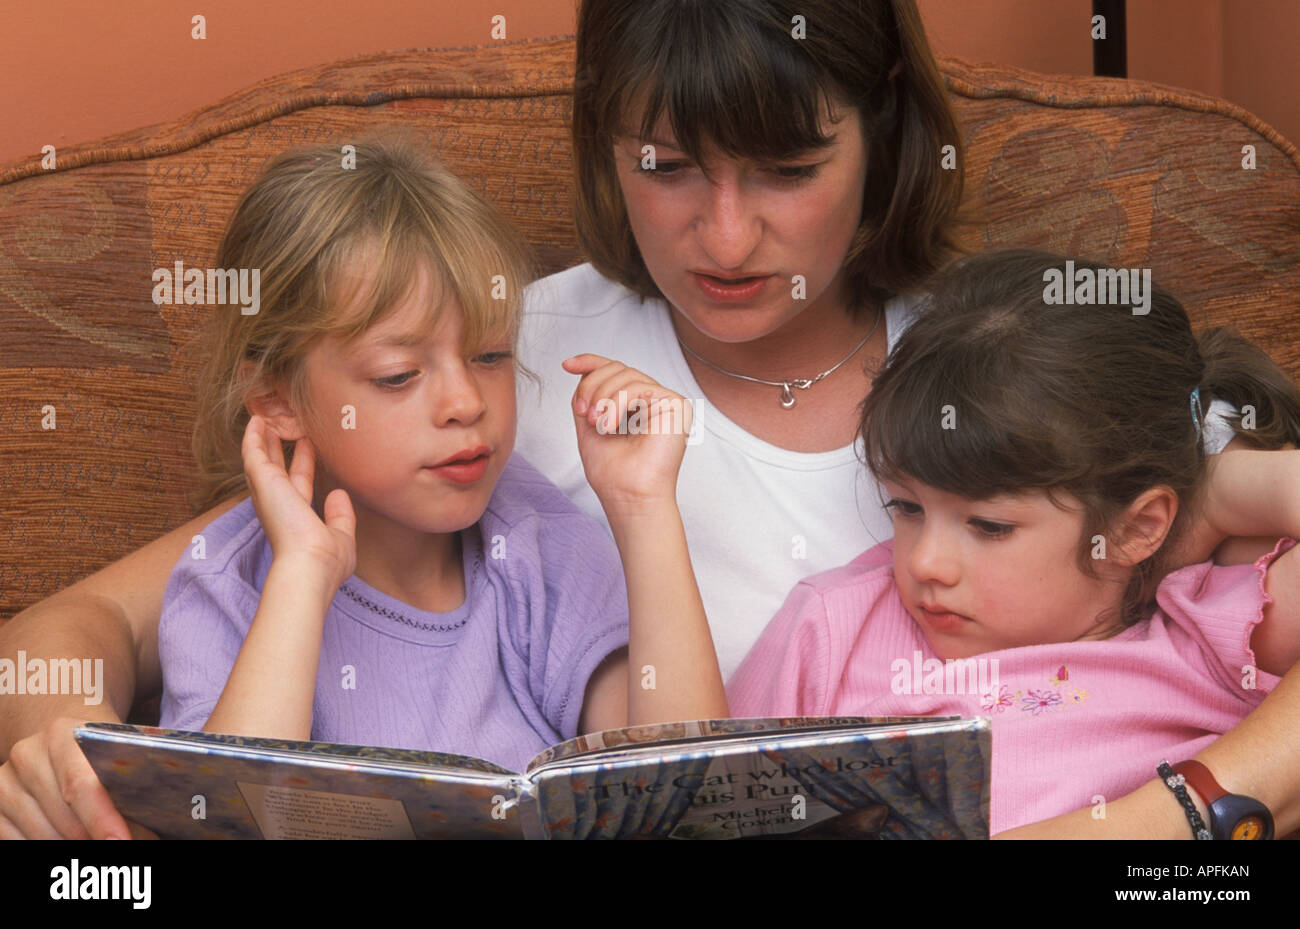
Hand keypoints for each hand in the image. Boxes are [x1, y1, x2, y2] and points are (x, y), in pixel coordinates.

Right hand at [0, 714, 155, 838]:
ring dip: (74, 844)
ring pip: (43, 836)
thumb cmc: (100, 749)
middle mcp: (27, 756)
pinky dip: (49, 845)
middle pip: (64, 818)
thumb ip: (132, 782)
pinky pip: (20, 842)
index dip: (101, 819)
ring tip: (100, 839)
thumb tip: (148, 830)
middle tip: (121, 842)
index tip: (119, 842)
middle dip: (95, 838)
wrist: (60, 738)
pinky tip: (69, 839)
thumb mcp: (120, 751)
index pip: (81, 785)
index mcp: (62, 734)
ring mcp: (6, 782)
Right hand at [241, 414, 356, 589]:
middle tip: (281, 427)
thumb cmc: (326, 561)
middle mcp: (279, 505)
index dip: (304, 463)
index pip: (300, 483)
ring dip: (263, 438)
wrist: (310, 564)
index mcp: (297, 517)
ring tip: (266, 417)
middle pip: (276, 468)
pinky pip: (253, 453)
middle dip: (278, 448)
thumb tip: (338, 493)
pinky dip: (253, 437)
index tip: (308, 445)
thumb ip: (340, 516)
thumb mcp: (341, 536)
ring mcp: (268, 493)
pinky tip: (256, 421)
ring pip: (261, 459)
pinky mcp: (262, 481)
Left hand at [562, 354, 693, 515]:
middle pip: (618, 368)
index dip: (591, 362)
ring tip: (597, 424)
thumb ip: (588, 397)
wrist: (628, 497)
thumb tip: (582, 370)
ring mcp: (666, 401)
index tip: (567, 365)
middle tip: (584, 414)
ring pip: (627, 375)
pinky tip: (610, 426)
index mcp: (636, 405)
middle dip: (592, 386)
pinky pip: (639, 387)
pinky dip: (617, 404)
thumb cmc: (614, 474)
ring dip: (602, 397)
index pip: (616, 371)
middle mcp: (653, 400)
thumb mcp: (590, 425)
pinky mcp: (675, 405)